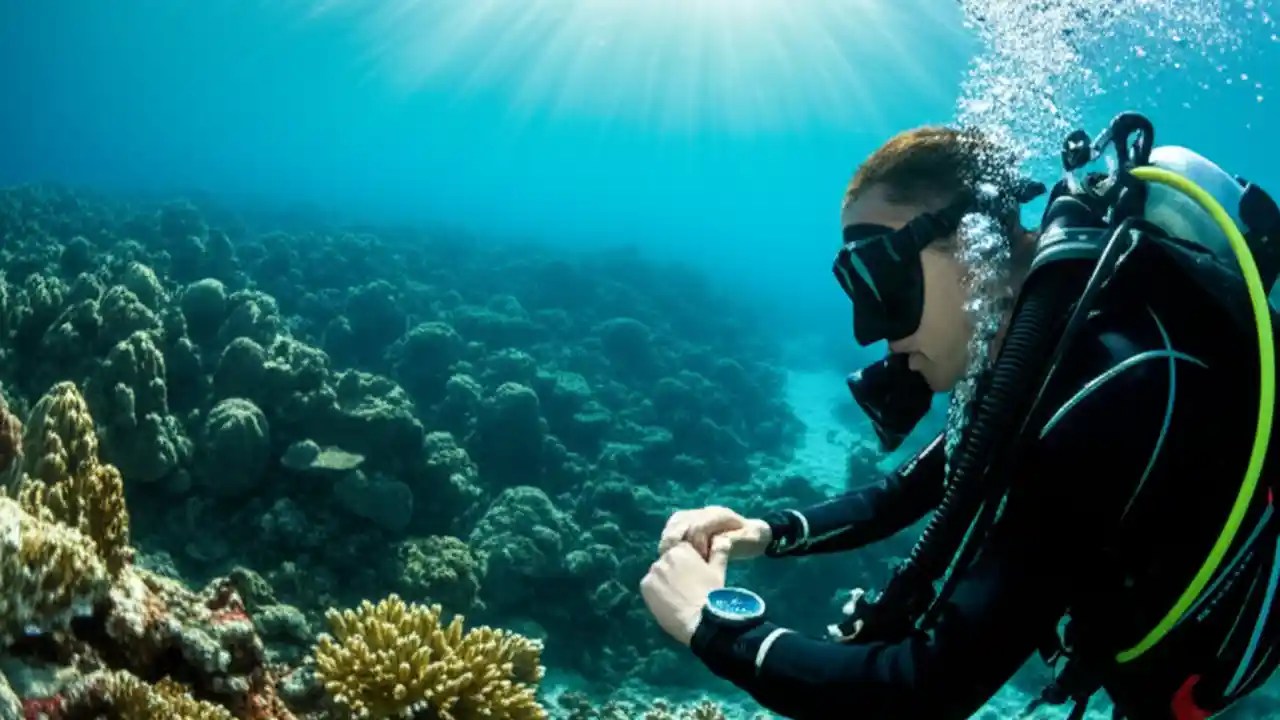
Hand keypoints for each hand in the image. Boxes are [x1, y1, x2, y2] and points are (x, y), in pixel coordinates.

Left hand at [640, 538, 730, 645]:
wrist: (698, 621)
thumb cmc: (712, 594)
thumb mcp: (718, 571)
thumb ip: (719, 551)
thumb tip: (723, 538)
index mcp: (682, 549)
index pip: (681, 549)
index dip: (688, 561)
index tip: (694, 574)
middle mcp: (664, 557)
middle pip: (668, 560)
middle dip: (675, 569)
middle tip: (686, 586)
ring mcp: (653, 572)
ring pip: (659, 573)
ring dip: (665, 580)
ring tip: (677, 595)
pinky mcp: (645, 586)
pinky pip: (650, 585)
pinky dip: (656, 591)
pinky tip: (667, 601)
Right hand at [658, 506, 772, 560]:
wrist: (754, 534)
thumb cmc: (752, 540)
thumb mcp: (748, 541)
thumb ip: (732, 541)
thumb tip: (716, 542)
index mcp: (721, 515)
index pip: (699, 526)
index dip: (696, 544)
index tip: (701, 560)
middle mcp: (707, 511)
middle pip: (681, 519)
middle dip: (676, 539)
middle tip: (674, 558)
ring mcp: (698, 514)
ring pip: (675, 521)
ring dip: (669, 538)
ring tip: (668, 556)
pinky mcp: (691, 521)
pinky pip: (674, 525)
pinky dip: (669, 537)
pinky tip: (669, 552)